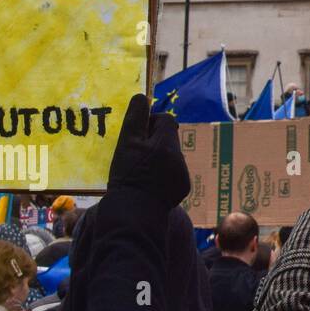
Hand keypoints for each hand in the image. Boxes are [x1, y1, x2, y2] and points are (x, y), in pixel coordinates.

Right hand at [108, 94, 190, 209]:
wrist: (134, 213)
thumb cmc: (127, 176)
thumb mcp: (127, 144)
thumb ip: (136, 119)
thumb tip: (141, 97)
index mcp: (168, 143)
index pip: (166, 120)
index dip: (150, 123)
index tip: (136, 135)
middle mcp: (180, 157)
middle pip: (168, 139)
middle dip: (153, 142)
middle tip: (134, 154)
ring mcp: (182, 175)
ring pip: (170, 157)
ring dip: (157, 159)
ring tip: (139, 171)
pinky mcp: (181, 190)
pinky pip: (172, 175)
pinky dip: (161, 175)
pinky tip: (146, 184)